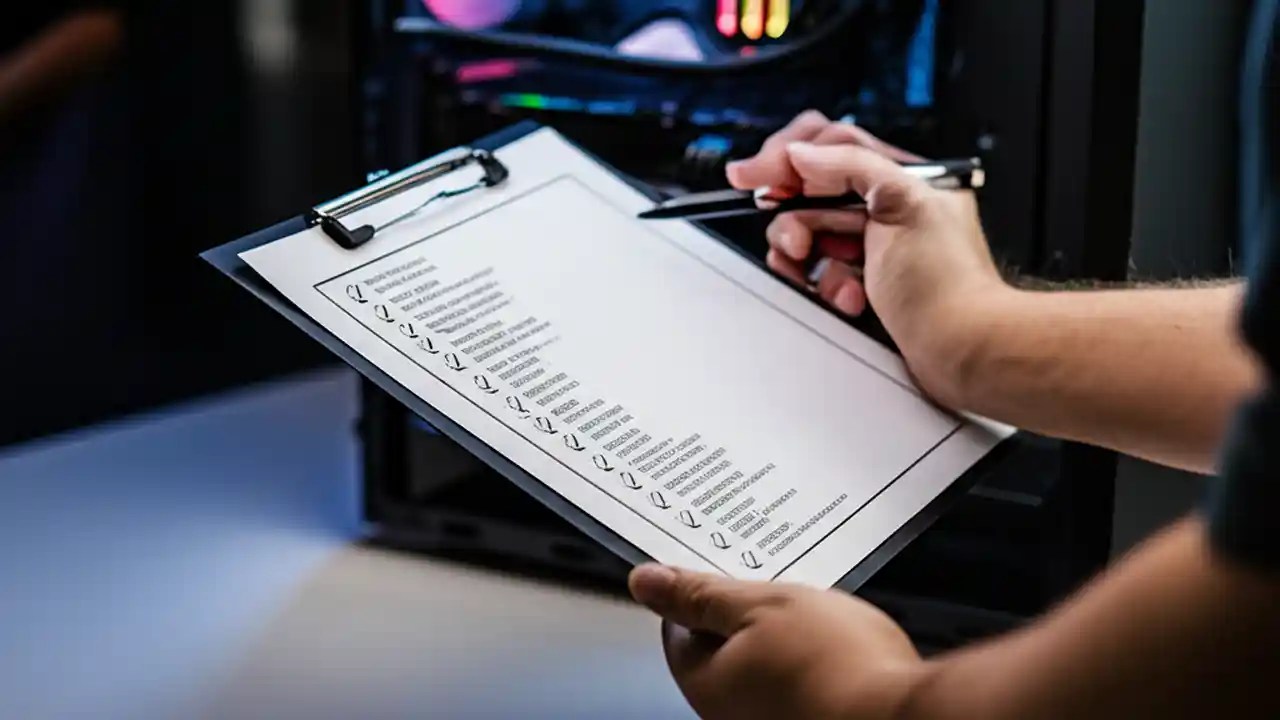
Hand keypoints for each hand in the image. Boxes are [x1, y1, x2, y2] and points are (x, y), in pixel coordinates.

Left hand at [629, 563, 926, 719]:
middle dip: (748, 615)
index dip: (704, 594)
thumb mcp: (760, 605)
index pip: (679, 629)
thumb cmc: (835, 666)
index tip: (726, 572)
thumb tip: (645, 582)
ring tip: (817, 616)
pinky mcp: (810, 717)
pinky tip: (838, 646)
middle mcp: (731, 713)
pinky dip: (812, 661)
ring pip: (764, 665)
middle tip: (781, 590)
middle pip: (723, 650)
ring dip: (784, 638)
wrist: (904, 716)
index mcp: (706, 680)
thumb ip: (701, 594)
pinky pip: (799, 682)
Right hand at [728, 112, 1011, 406]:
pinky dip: (826, 286)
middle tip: (798, 243)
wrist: (961, 349)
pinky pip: (818, 272)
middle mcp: (884, 207)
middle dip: (794, 218)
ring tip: (836, 278)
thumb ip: (851, 165)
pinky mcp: (860, 281)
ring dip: (812, 259)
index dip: (787, 156)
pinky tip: (851, 297)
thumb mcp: (905, 203)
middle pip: (809, 192)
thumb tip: (803, 152)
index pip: (832, 146)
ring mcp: (871, 247)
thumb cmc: (950, 284)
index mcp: (902, 177)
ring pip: (807, 234)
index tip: (753, 175)